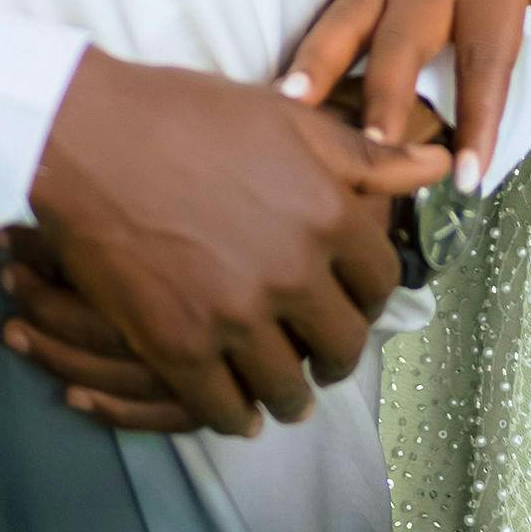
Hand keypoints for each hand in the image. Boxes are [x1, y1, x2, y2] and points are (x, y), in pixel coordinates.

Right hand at [6, 47, 447, 438]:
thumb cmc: (190, 115)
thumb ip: (366, 157)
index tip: (354, 303)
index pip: (380, 281)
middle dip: (336, 354)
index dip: (370, 296)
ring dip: (290, 394)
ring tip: (284, 393)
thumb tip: (439, 167)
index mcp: (330, 215)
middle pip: (341, 344)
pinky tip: (237, 411)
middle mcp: (295, 272)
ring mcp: (238, 317)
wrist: (92, 138)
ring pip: (287, 387)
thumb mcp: (290, 120)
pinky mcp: (181, 349)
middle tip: (321, 356)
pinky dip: (236, 416)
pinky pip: (226, 409)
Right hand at [276, 0, 530, 193]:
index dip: (479, 119)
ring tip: (294, 111)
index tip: (468, 178)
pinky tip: (278, 91)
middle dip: (388, 106)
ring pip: (350, 28)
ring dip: (324, 72)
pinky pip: (326, 16)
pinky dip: (303, 53)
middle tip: (375, 161)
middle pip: (407, 48)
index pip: (487, 57)